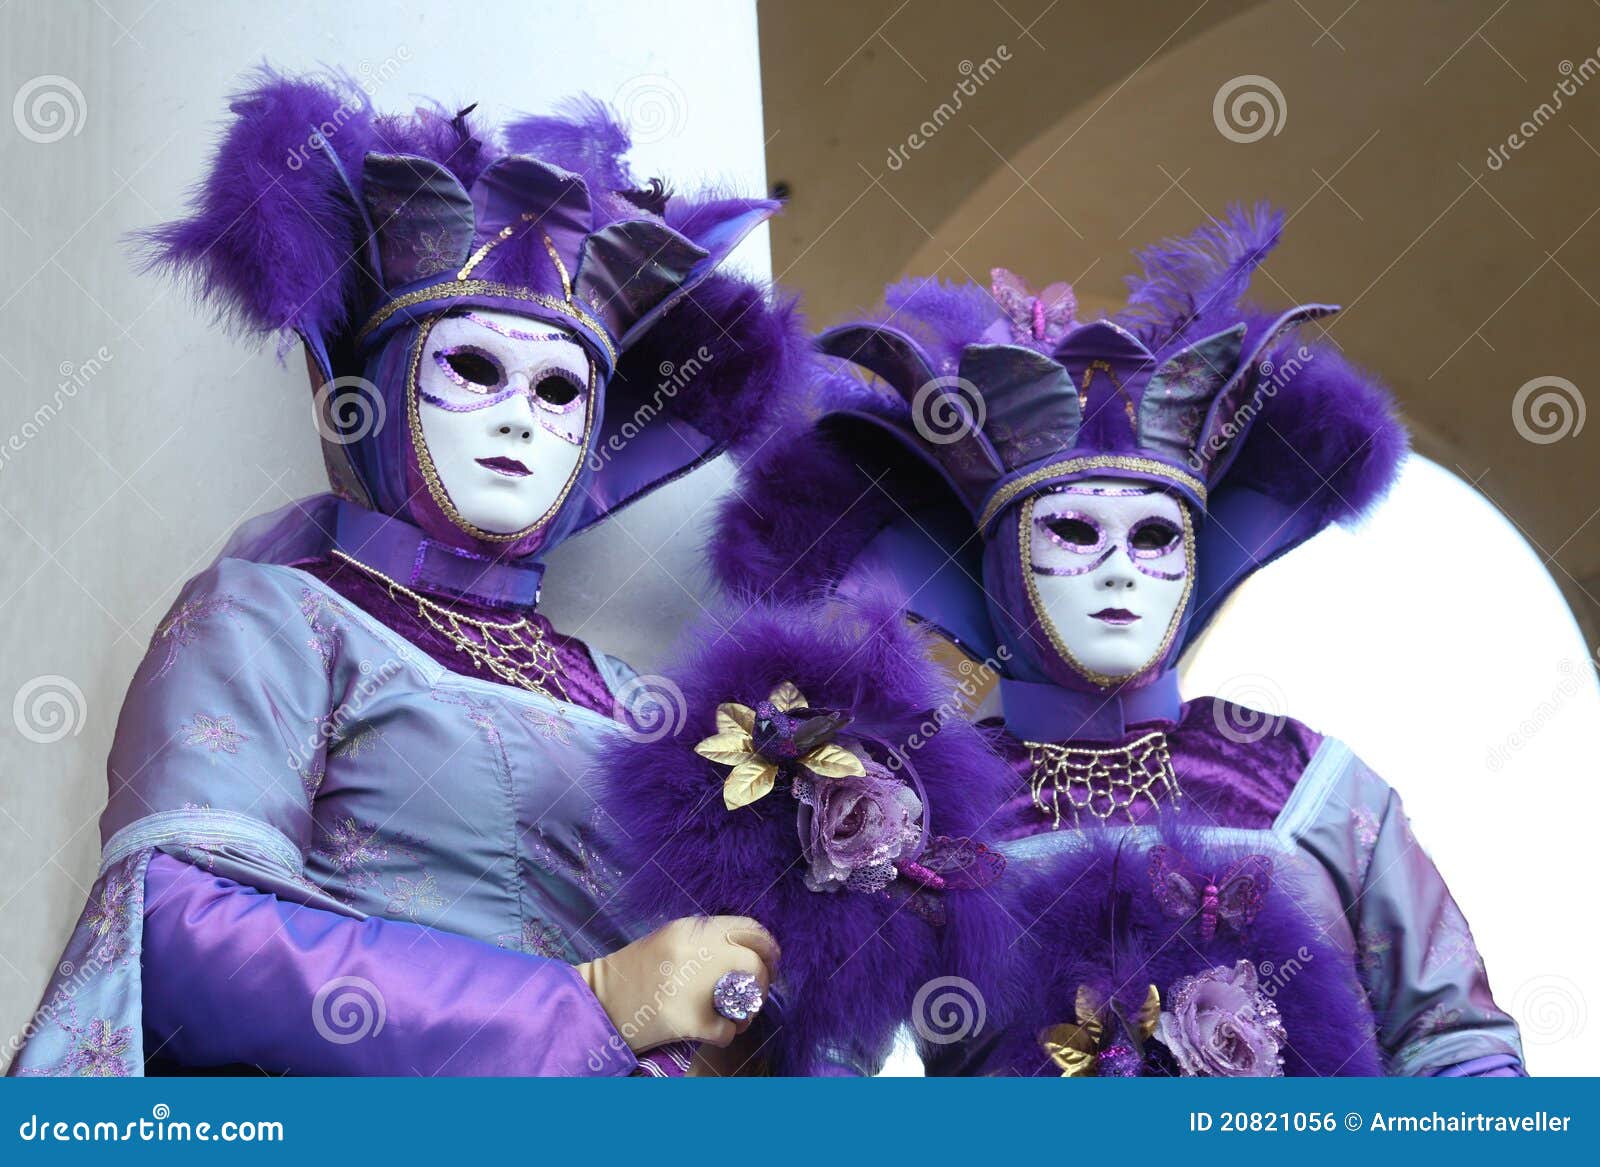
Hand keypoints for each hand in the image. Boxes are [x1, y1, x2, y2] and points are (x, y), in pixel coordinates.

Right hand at [576, 915, 778, 1052]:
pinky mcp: (688, 1020)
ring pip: (748, 998)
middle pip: (754, 963)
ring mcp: (693, 987)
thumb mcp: (671, 940)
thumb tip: (751, 950)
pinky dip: (725, 1033)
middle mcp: (697, 953)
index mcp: (692, 929)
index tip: (768, 960)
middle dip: (761, 982)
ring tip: (732, 1015)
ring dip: (747, 1011)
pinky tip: (711, 1030)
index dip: (767, 947)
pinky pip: (728, 1029)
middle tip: (751, 994)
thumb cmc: (636, 971)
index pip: (750, 929)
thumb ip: (708, 940)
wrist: (599, 1001)